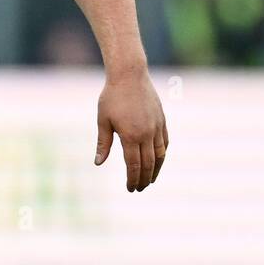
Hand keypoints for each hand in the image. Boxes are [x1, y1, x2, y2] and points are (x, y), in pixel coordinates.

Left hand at [95, 68, 167, 191]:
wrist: (130, 75)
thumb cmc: (112, 97)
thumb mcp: (103, 120)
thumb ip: (103, 143)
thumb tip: (98, 163)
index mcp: (130, 136)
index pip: (134, 165)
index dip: (132, 179)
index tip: (130, 188)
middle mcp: (146, 133)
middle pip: (148, 164)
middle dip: (144, 179)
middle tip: (139, 189)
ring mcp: (157, 127)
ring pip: (160, 155)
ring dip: (156, 170)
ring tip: (151, 180)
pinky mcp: (162, 120)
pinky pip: (164, 142)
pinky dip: (162, 155)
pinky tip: (158, 161)